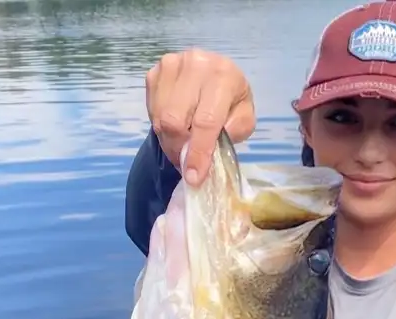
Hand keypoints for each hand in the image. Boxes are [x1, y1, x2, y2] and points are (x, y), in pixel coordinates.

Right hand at [146, 49, 255, 185]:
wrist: (215, 74)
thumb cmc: (231, 100)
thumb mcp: (244, 118)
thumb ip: (232, 133)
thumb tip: (207, 152)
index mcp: (223, 77)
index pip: (206, 122)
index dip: (198, 153)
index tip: (193, 178)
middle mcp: (196, 64)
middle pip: (175, 121)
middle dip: (179, 150)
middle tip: (185, 162)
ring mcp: (172, 65)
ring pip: (160, 118)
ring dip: (168, 141)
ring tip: (181, 145)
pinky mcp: (155, 72)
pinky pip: (152, 110)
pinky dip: (160, 126)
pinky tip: (174, 126)